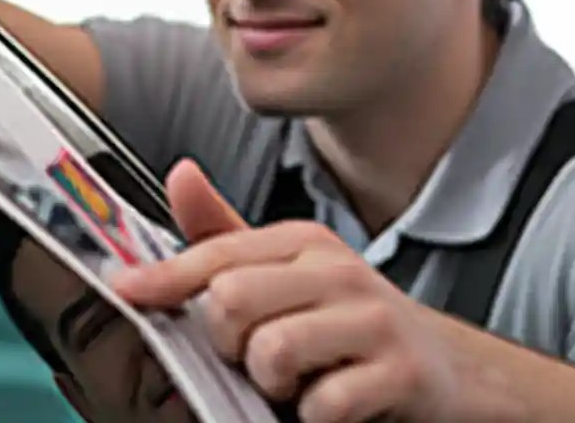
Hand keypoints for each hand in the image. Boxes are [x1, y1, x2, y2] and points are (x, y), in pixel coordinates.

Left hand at [111, 160, 463, 422]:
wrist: (448, 368)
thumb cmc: (350, 322)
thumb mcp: (288, 273)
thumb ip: (225, 236)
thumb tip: (179, 175)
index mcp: (302, 244)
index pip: (217, 253)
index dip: (164, 277)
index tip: (126, 291)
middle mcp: (337, 272)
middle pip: (232, 301)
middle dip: (229, 343)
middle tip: (254, 355)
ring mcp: (372, 321)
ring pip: (272, 351)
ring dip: (272, 384)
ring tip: (294, 380)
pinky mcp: (399, 373)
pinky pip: (322, 404)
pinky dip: (314, 417)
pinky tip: (329, 404)